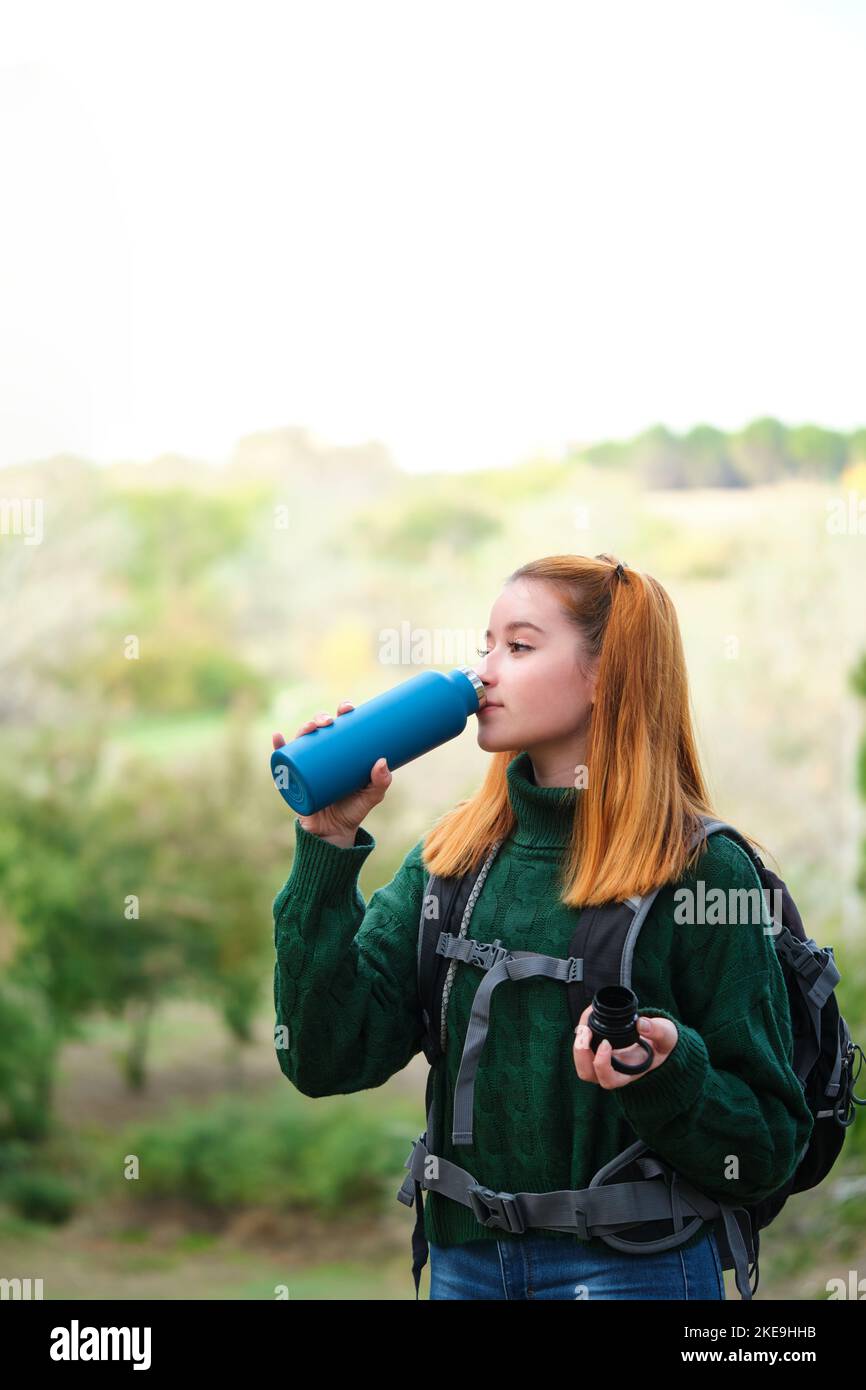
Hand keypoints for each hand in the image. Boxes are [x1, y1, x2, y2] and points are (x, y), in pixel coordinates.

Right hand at [272, 701, 391, 838]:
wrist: (334, 833)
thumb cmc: (353, 810)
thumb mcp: (371, 796)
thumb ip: (381, 782)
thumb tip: (382, 761)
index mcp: (342, 752)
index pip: (341, 726)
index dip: (342, 712)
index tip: (347, 708)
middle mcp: (322, 755)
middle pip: (319, 729)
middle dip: (321, 718)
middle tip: (329, 721)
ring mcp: (306, 765)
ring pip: (301, 740)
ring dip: (303, 728)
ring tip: (309, 728)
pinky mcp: (294, 779)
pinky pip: (283, 762)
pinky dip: (278, 748)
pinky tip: (277, 738)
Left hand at [572, 1004, 677, 1089]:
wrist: (658, 1040)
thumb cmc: (662, 1043)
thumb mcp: (667, 1036)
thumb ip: (658, 1031)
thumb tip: (642, 1024)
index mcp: (628, 1073)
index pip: (608, 1079)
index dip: (602, 1064)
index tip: (606, 1043)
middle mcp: (612, 1070)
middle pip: (587, 1073)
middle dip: (581, 1054)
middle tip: (586, 1031)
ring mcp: (603, 1061)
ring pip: (581, 1061)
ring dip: (578, 1043)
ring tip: (585, 1023)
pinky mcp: (597, 1048)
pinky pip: (583, 1045)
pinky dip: (582, 1031)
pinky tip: (590, 1014)